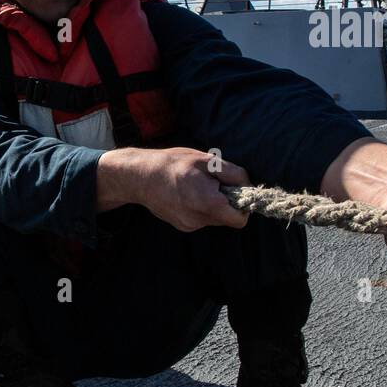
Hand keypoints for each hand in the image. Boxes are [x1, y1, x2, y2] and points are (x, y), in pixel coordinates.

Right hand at [97, 146, 249, 230]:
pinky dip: (200, 208)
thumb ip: (232, 173)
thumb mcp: (205, 160)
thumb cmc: (172, 164)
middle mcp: (199, 219)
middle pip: (227, 219)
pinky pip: (201, 219)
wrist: (138, 176)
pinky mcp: (181, 226)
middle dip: (227, 203)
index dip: (243, 206)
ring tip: (196, 187)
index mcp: (208, 202)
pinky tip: (186, 194)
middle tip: (213, 183)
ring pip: (214, 219)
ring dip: (213, 205)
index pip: (240, 220)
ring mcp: (189, 225)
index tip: (235, 191)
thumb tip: (247, 184)